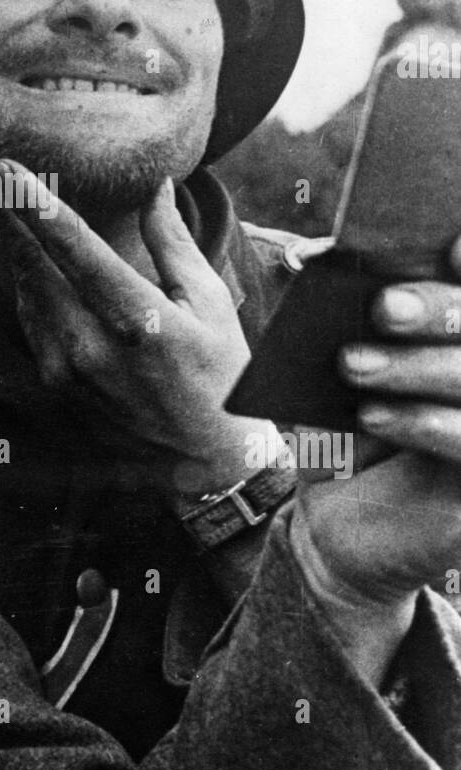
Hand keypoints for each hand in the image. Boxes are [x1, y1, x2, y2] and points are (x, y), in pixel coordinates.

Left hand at [0, 160, 275, 501]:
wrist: (208, 460)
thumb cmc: (220, 373)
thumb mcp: (208, 302)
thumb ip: (172, 242)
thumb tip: (157, 186)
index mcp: (138, 320)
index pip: (74, 249)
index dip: (35, 204)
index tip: (6, 168)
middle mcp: (93, 347)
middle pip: (33, 266)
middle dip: (6, 215)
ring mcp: (69, 373)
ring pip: (24, 294)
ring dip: (10, 248)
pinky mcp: (57, 390)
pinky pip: (29, 325)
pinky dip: (22, 287)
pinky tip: (22, 261)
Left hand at [290, 245, 460, 684]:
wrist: (339, 526)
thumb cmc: (346, 430)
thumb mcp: (345, 364)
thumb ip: (350, 315)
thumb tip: (322, 256)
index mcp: (456, 335)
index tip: (453, 243)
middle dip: (435, 309)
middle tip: (382, 307)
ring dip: (416, 368)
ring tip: (352, 364)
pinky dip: (425, 424)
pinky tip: (374, 415)